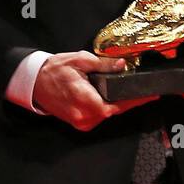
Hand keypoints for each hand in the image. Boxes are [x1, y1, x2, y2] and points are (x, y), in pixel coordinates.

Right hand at [31, 51, 157, 131]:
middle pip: (114, 111)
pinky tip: (115, 98)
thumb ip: (102, 64)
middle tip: (147, 92)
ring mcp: (80, 122)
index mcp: (83, 100)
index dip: (133, 102)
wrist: (33, 82)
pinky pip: (99, 116)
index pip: (115, 106)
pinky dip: (109, 107)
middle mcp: (83, 116)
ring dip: (120, 104)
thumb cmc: (54, 70)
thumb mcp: (79, 60)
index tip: (150, 96)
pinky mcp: (79, 123)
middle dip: (130, 101)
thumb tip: (121, 65)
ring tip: (133, 93)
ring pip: (108, 114)